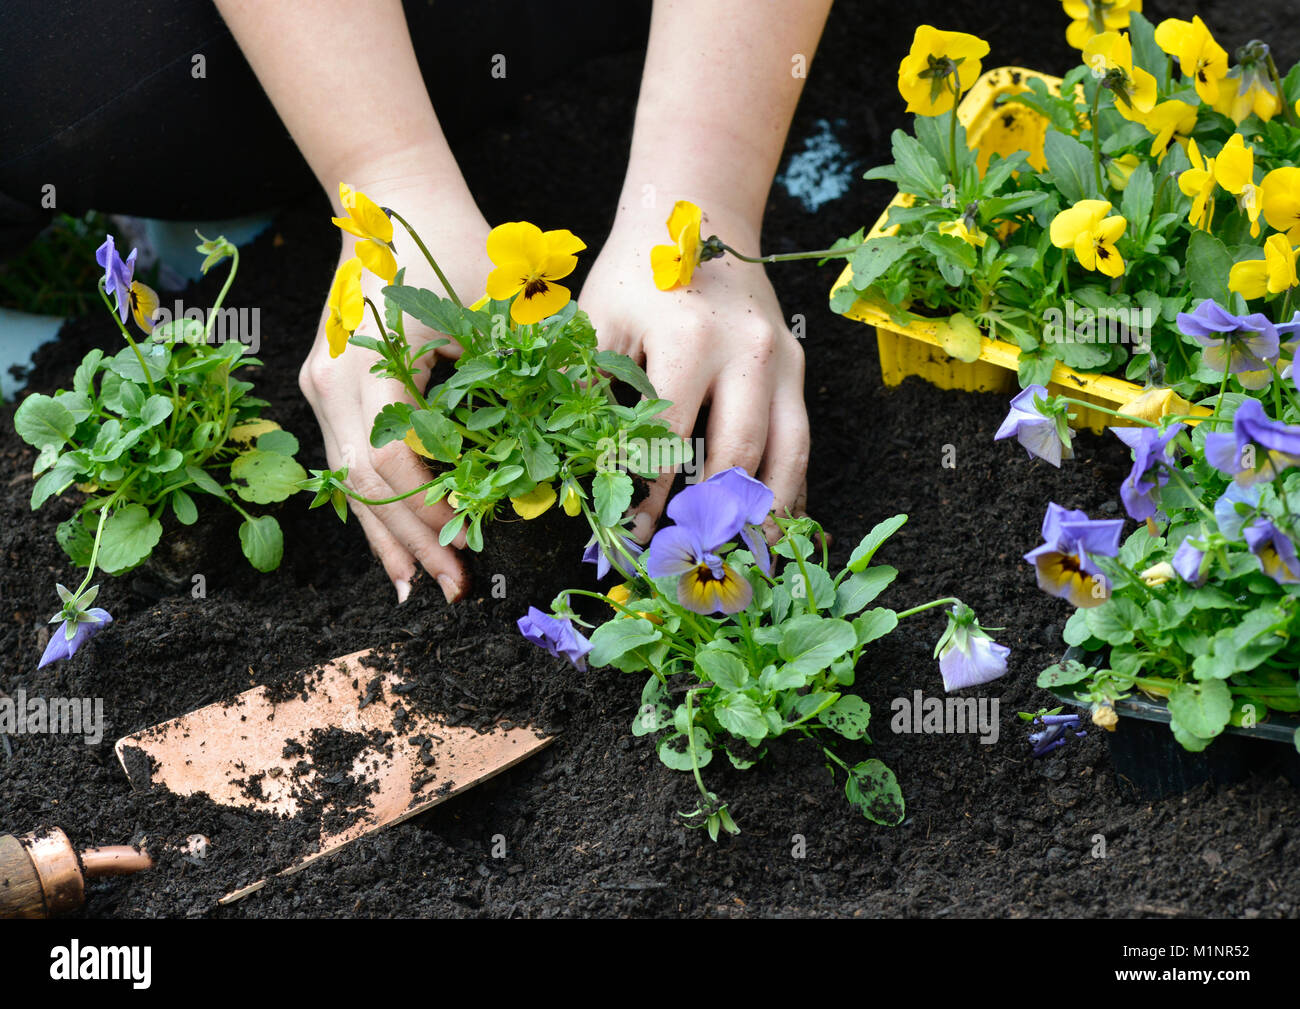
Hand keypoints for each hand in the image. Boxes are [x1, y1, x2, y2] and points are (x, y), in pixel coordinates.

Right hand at [299, 180, 491, 602]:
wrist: (391, 195)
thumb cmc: (456, 244)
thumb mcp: (499, 309)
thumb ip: (524, 379)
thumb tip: (569, 449)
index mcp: (373, 360)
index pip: (397, 460)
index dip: (432, 511)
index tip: (470, 546)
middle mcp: (333, 379)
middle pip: (364, 484)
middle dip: (410, 542)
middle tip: (452, 588)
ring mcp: (323, 384)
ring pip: (347, 481)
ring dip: (385, 535)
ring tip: (417, 586)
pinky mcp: (329, 386)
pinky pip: (347, 460)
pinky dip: (372, 504)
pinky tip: (393, 545)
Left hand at [579, 205, 809, 540]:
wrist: (700, 212)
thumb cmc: (636, 273)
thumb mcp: (598, 319)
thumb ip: (590, 388)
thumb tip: (586, 468)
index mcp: (690, 338)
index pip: (669, 436)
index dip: (650, 491)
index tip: (633, 532)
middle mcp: (748, 351)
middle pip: (738, 452)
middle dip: (712, 512)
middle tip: (690, 555)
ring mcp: (782, 360)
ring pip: (786, 451)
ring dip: (766, 509)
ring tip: (748, 556)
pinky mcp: (797, 367)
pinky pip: (800, 438)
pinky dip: (790, 485)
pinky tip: (777, 523)